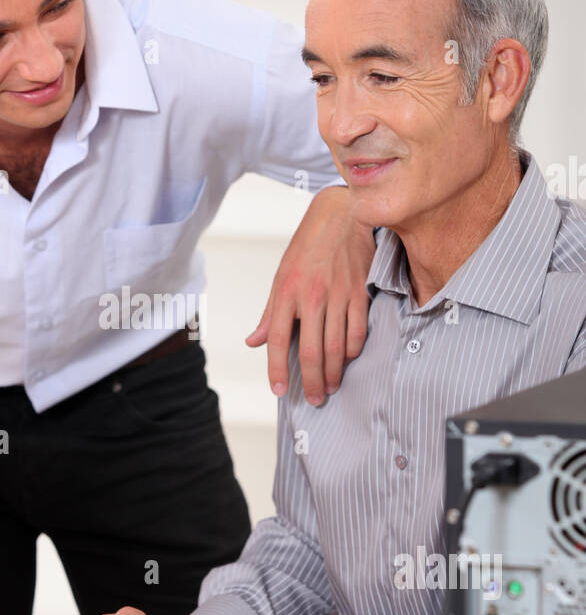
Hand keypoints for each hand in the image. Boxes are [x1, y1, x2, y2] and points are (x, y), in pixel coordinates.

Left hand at [246, 184, 373, 405]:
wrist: (341, 215)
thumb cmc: (307, 247)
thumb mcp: (281, 277)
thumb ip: (270, 314)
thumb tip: (254, 341)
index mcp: (287, 292)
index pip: (279, 339)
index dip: (277, 368)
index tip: (279, 390)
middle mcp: (312, 295)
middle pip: (312, 351)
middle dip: (312, 381)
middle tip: (314, 399)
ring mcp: (338, 295)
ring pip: (337, 347)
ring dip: (334, 373)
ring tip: (329, 387)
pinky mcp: (359, 292)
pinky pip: (357, 331)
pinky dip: (353, 351)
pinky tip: (347, 360)